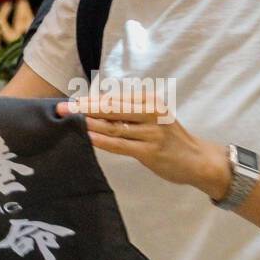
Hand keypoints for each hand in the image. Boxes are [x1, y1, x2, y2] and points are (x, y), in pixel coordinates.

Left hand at [56, 98, 229, 199]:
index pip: (115, 99)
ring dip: (90, 123)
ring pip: (114, 126)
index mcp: (151, 101)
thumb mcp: (154, 118)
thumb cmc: (171, 138)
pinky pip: (121, 144)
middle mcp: (152, 113)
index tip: (70, 101)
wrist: (197, 160)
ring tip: (70, 121)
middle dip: (85, 108)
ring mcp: (152, 133)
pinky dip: (103, 140)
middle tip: (61, 108)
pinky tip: (89, 137)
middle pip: (112, 109)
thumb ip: (130, 113)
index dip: (91, 100)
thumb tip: (95, 110)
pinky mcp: (151, 151)